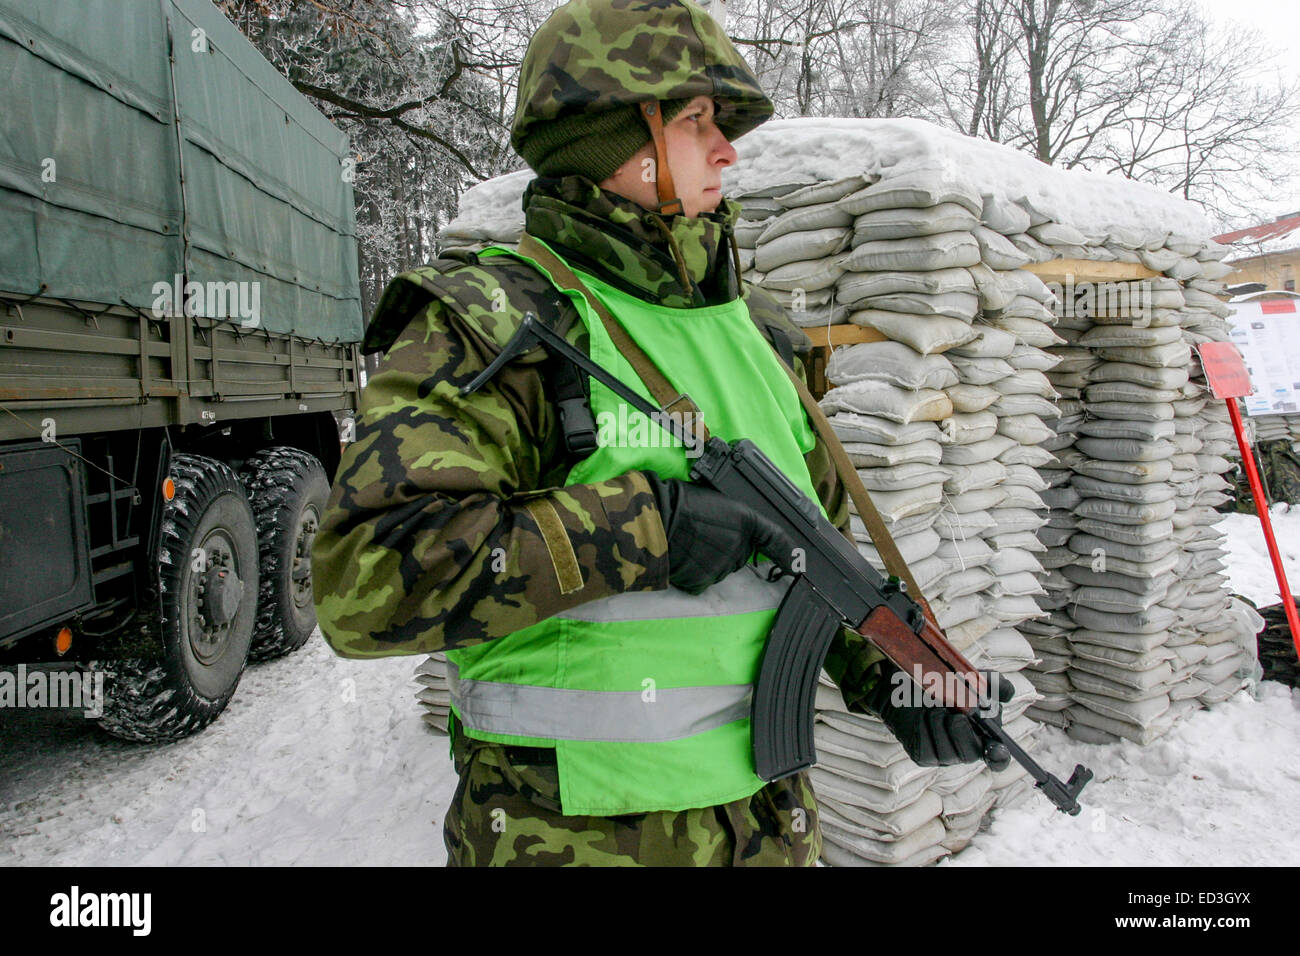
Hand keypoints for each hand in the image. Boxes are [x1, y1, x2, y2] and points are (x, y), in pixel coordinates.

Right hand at [644, 473, 796, 594]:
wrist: (656, 519)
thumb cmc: (682, 501)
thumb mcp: (717, 496)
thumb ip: (733, 516)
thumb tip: (736, 529)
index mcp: (745, 520)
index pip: (775, 539)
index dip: (788, 554)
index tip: (797, 566)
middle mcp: (739, 547)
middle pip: (739, 555)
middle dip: (725, 548)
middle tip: (703, 533)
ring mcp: (721, 567)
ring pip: (720, 569)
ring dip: (708, 560)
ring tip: (688, 543)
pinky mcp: (702, 582)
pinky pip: (701, 581)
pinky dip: (692, 573)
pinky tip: (681, 557)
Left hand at [865, 662, 1013, 768]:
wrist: (906, 686)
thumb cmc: (942, 685)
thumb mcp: (968, 678)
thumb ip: (991, 683)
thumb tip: (1009, 693)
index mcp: (983, 735)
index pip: (997, 757)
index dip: (998, 756)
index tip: (995, 749)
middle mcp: (966, 749)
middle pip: (970, 753)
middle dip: (962, 731)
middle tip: (954, 713)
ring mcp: (944, 755)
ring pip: (946, 751)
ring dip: (939, 723)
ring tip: (932, 706)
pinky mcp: (923, 755)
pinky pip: (926, 748)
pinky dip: (923, 727)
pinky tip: (921, 714)